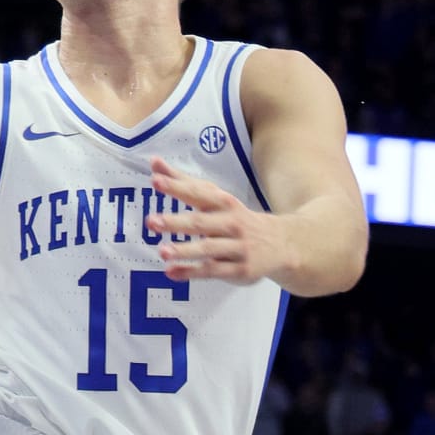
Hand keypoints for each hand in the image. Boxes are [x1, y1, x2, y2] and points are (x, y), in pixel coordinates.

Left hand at [146, 157, 281, 283]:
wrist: (282, 243)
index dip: (177, 187)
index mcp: (224, 203)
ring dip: (184, 250)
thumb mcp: (216, 198)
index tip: (156, 180)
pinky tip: (170, 272)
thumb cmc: (237, 218)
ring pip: (208, 248)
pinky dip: (191, 272)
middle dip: (176, 222)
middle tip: (152, 221)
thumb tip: (154, 162)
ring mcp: (237, 247)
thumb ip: (184, 182)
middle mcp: (231, 223)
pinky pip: (213, 271)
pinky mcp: (240, 269)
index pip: (198, 193)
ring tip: (162, 251)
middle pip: (201, 222)